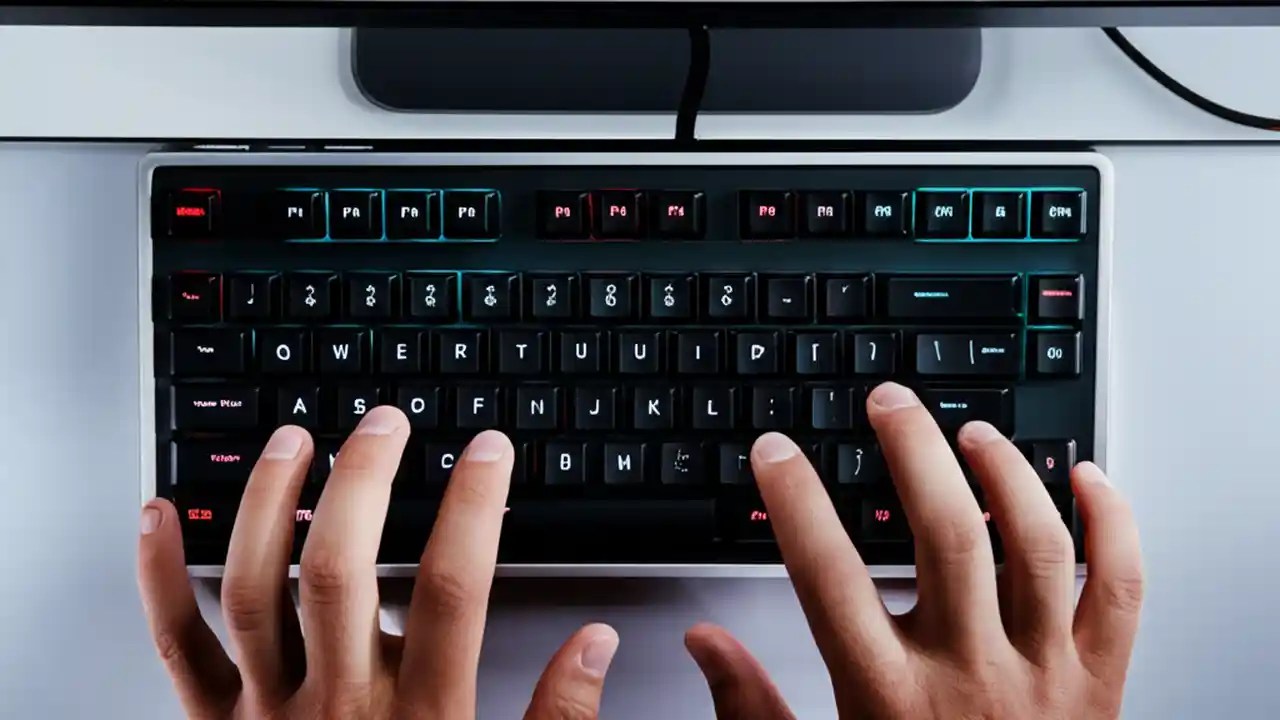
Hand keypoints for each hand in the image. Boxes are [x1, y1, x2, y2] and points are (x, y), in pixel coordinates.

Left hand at [138, 407, 618, 718]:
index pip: (452, 591)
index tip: (487, 452)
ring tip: (294, 440)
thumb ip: (556, 718)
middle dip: (363, 481)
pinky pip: (178, 643)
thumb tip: (595, 646)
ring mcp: (269, 713)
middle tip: (385, 424)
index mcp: (421, 717)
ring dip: (272, 504)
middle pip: (340, 572)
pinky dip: (160, 575)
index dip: (473, 508)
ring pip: (255, 589)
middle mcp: (339, 706)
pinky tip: (161, 515)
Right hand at [685, 382, 1142, 719]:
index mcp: (888, 698)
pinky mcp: (1099, 683)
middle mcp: (969, 676)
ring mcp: (1041, 676)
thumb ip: (752, 708)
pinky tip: (1084, 479)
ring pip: (1037, 547)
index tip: (776, 453)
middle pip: (949, 535)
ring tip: (971, 431)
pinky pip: (1120, 589)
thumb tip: (704, 643)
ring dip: (1005, 473)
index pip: (828, 576)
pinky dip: (1114, 524)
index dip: (795, 501)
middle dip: (914, 450)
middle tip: (890, 403)